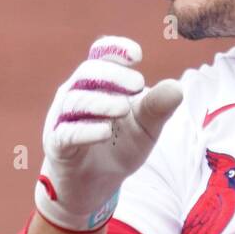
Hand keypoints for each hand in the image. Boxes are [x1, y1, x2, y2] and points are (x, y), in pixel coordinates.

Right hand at [34, 36, 183, 231]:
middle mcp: (76, 94)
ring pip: (74, 101)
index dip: (115, 48)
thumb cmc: (120, 145)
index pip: (101, 55)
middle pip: (88, 72)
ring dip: (100, 102)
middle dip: (113, 75)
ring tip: (123, 108)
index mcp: (98, 83)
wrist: (97, 184)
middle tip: (138, 84)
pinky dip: (84, 131)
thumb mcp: (146, 126)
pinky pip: (65, 133)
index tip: (137, 55)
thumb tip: (177, 87)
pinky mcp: (57, 145)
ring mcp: (63, 119)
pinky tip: (104, 132)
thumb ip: (158, 107)